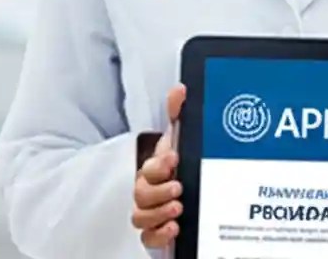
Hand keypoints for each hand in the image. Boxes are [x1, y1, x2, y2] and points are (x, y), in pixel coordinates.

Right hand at [132, 85, 186, 247]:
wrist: (186, 191)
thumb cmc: (179, 165)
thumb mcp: (182, 139)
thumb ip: (179, 115)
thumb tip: (180, 90)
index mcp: (154, 169)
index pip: (148, 167)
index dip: (158, 164)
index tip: (174, 158)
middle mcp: (148, 191)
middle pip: (141, 193)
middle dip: (158, 191)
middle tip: (178, 187)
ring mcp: (150, 212)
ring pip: (141, 216)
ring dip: (158, 212)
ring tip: (178, 208)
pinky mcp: (156, 232)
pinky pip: (148, 237)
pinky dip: (158, 234)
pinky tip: (173, 229)